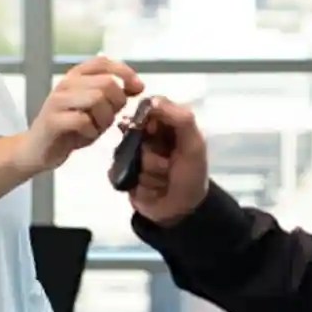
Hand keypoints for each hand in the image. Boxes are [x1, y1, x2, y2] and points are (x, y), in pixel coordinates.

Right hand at [18, 56, 142, 174]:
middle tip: (109, 119)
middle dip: (116, 103)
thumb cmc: (71, 128)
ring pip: (97, 99)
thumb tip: (137, 86)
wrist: (38, 149)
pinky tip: (85, 136)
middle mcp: (66, 84)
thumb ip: (114, 95)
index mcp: (76, 76)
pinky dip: (91, 132)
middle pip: (106, 82)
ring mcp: (57, 101)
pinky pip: (83, 121)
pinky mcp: (52, 121)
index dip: (125, 72)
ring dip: (104, 118)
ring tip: (96, 128)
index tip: (137, 88)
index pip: (103, 62)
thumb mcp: (96, 109)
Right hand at [126, 96, 209, 226]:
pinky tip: (149, 188)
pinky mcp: (122, 172)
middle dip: (151, 151)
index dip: (150, 120)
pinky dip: (137, 181)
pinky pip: (118, 169)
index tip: (156, 133)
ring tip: (162, 180)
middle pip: (134, 130)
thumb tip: (151, 100)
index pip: (149, 107)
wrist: (181, 211)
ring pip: (128, 153)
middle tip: (167, 163)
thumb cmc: (191, 174)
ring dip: (149, 170)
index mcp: (168, 124)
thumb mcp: (194, 143)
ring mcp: (133, 153)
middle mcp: (148, 135)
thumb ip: (180, 118)